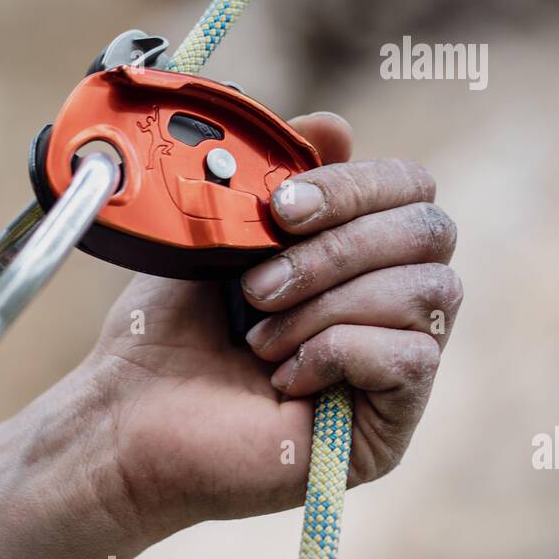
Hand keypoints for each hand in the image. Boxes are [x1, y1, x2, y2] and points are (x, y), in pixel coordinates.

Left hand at [85, 113, 461, 542]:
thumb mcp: (219, 235)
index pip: (410, 191)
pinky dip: (341, 352)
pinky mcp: (386, 432)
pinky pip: (413, 358)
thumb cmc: (166, 338)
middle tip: (258, 285)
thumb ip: (279, 179)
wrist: (128, 421)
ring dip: (328, 304)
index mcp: (356, 258)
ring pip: (427, 293)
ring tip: (259, 338)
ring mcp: (391, 374)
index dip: (356, 185)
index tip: (282, 208)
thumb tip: (336, 127)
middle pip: (431, 233)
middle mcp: (387, 311)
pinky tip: (282, 378)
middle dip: (340, 248)